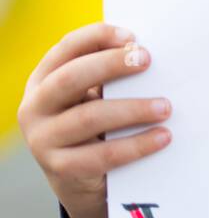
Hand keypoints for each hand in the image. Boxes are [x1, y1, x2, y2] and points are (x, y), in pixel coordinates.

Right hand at [17, 22, 172, 217]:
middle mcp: (34, 108)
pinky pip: (103, 154)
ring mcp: (43, 140)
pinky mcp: (61, 169)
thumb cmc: (92, 124)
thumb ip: (106, 75)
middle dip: (111, 65)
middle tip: (147, 60)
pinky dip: (136, 145)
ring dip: (133, 109)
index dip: (97, 37)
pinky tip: (161, 137)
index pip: (66, 48)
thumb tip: (143, 53)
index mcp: (42, 80)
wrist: (79, 180)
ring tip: (165, 107)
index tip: (132, 37)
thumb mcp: (91, 95)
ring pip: (89, 117)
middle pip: (71, 78)